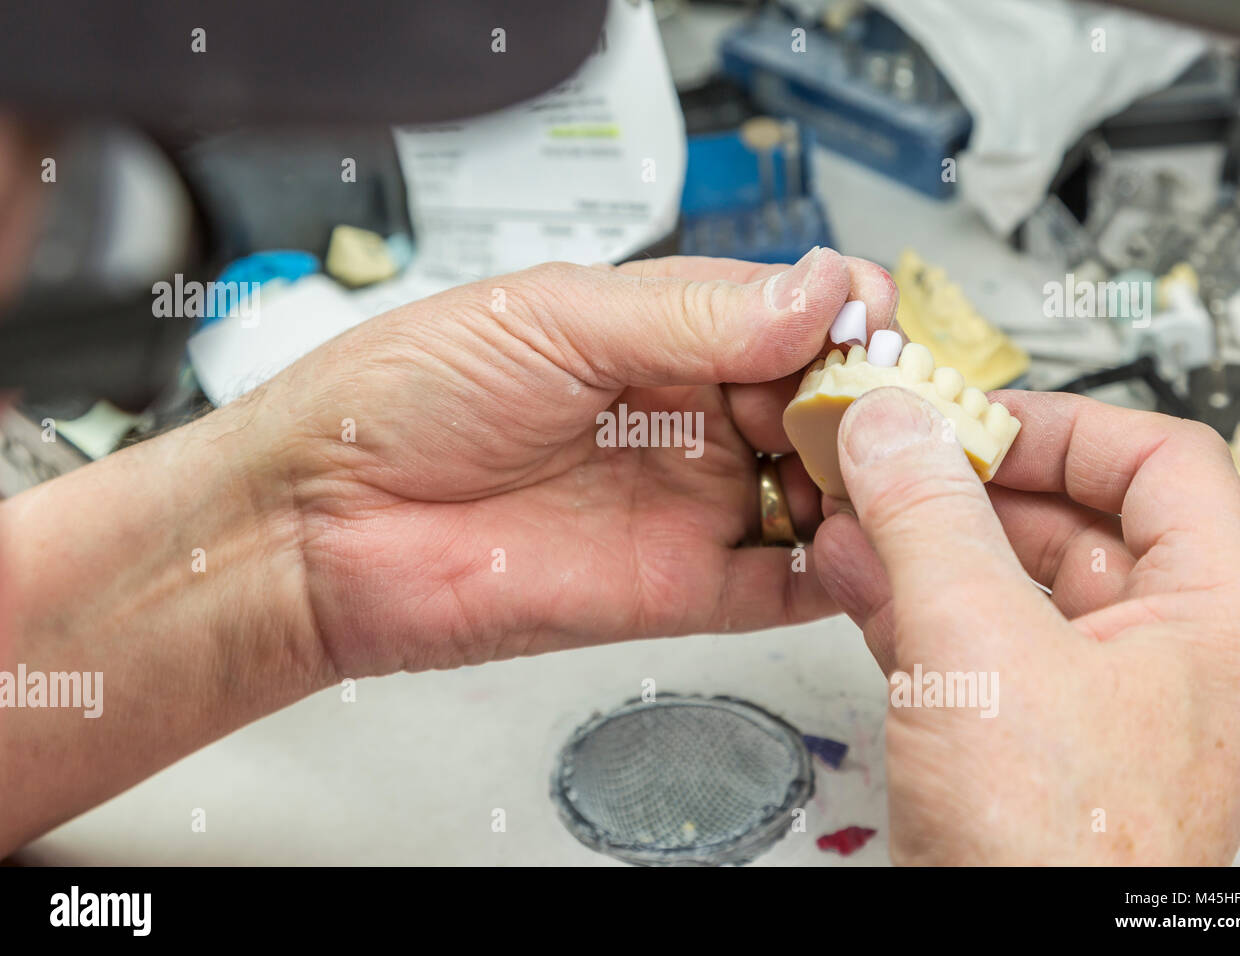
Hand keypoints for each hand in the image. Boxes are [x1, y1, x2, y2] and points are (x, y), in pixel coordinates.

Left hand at [263, 249, 898, 674]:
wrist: (323, 528)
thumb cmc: (400, 401)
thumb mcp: (551, 318)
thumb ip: (689, 314)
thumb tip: (813, 290)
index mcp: (655, 334)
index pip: (789, 314)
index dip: (841, 315)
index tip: (869, 324)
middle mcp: (683, 417)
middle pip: (817, 404)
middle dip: (864, 400)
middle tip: (888, 407)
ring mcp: (687, 504)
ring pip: (818, 491)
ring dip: (865, 481)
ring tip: (886, 473)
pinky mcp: (680, 589)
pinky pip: (784, 582)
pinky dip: (835, 569)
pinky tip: (857, 543)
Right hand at [814, 387, 1239, 863]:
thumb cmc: (1056, 849)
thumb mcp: (982, 644)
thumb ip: (931, 518)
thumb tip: (896, 426)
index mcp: (1218, 618)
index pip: (1159, 462)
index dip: (1061, 424)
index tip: (972, 415)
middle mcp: (1166, 653)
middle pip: (1070, 515)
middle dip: (967, 479)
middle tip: (892, 450)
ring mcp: (1089, 698)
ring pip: (1006, 575)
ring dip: (924, 532)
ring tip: (853, 496)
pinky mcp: (1022, 735)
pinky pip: (968, 633)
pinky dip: (907, 593)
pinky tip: (849, 563)